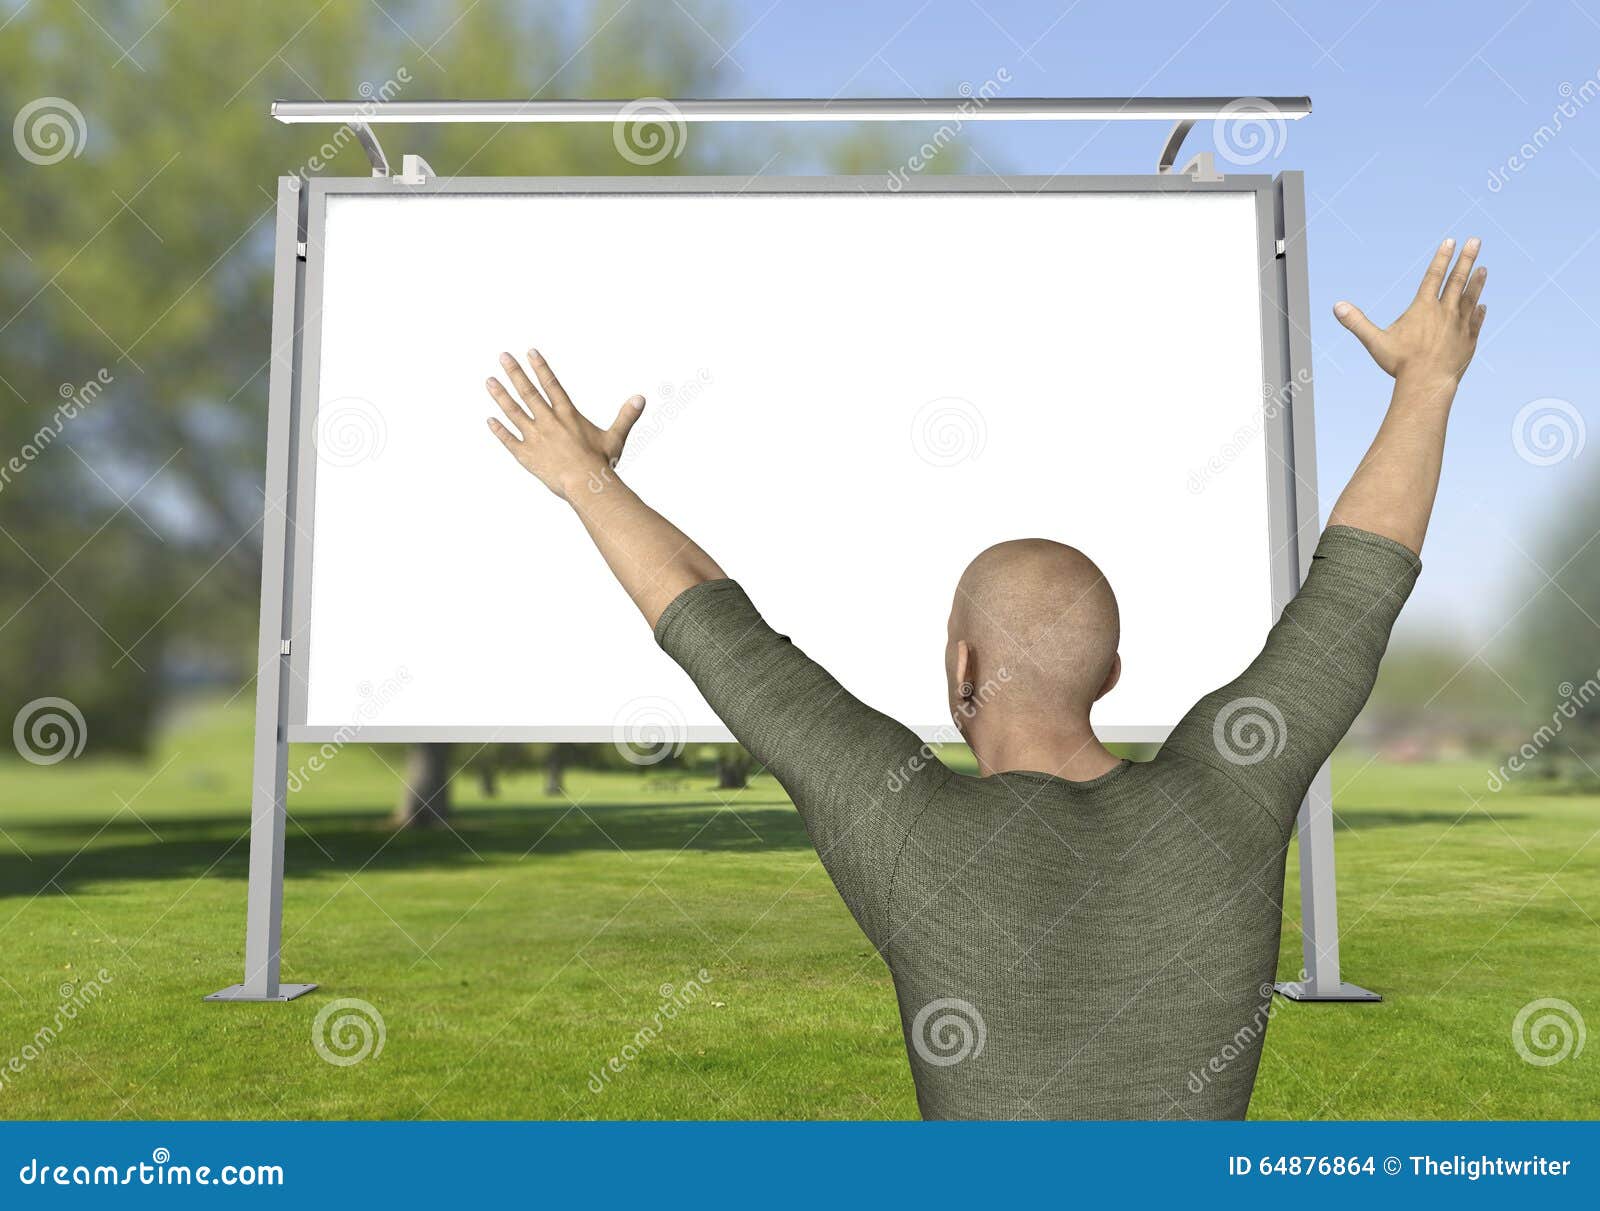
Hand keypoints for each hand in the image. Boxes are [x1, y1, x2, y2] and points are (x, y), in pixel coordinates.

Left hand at [484, 349, 644, 499]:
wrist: (585, 483)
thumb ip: (626, 416)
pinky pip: (509, 440)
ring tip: (489, 381)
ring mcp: (534, 437)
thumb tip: (641, 398)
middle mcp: (548, 422)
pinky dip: (499, 431)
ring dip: (500, 396)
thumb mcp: (615, 436)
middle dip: (514, 373)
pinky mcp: (526, 455)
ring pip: (513, 412)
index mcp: (567, 415)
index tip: (529, 352)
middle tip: (502, 357)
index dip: (540, 367)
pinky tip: (490, 420)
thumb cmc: (601, 462)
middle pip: (527, 392)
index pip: (551, 384)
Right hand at [1334, 237, 1487, 386]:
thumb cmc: (1400, 364)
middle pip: (1458, 280)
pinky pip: (1475, 322)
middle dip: (1467, 258)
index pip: (1434, 275)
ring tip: (1483, 269)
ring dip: (1477, 282)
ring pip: (1470, 298)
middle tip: (1476, 241)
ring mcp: (1459, 326)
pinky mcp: (1468, 341)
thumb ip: (1357, 322)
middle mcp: (1445, 312)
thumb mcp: (1375, 342)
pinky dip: (1478, 313)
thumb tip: (1337, 306)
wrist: (1428, 384)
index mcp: (1424, 308)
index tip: (1450, 240)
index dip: (1442, 257)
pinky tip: (1482, 306)